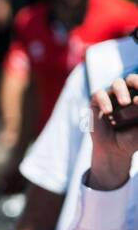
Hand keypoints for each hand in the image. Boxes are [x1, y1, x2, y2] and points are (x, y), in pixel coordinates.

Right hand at [88, 75, 137, 189]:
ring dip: (122, 91)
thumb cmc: (132, 138)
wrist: (115, 150)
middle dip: (136, 81)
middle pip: (132, 79)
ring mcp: (111, 97)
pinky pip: (99, 94)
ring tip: (125, 103)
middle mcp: (127, 93)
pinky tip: (108, 112)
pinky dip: (104, 101)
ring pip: (117, 83)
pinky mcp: (96, 103)